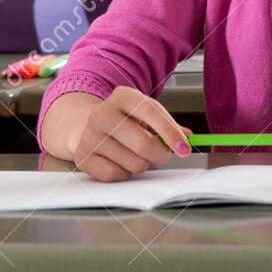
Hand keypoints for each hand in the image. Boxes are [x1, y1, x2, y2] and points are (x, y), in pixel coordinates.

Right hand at [44, 87, 191, 182]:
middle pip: (142, 143)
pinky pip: (116, 175)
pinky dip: (124, 173)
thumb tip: (188, 139)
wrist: (87, 125)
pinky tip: (120, 162)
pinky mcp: (83, 157)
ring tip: (134, 154)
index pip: (150, 111)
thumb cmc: (124, 121)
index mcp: (122, 96)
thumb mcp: (145, 114)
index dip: (170, 132)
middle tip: (163, 154)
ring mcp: (89, 136)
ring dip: (142, 164)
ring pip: (133, 163)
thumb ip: (168, 125)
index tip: (185, 148)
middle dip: (161, 154)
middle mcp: (102, 113)